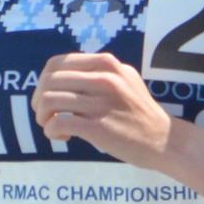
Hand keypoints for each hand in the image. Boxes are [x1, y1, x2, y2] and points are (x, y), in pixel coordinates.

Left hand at [33, 52, 174, 167]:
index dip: (44, 80)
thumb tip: (63, 75)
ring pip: (49, 101)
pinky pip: (58, 122)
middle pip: (49, 82)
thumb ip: (99, 72)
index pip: (57, 63)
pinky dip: (51, 131)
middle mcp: (104, 78)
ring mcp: (101, 103)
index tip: (48, 96)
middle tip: (46, 115)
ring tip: (53, 127)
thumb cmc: (141, 112)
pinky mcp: (98, 127)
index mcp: (107, 64)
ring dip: (43, 117)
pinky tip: (63, 136)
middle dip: (39, 100)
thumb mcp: (125, 79)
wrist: (164, 140)